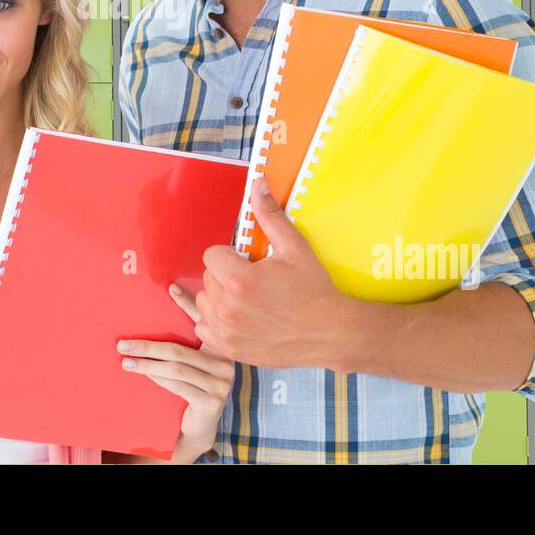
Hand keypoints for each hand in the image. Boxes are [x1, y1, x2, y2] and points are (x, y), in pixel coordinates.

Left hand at [117, 284, 234, 462]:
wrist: (199, 427)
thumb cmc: (191, 389)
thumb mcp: (189, 364)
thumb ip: (182, 344)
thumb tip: (156, 315)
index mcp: (221, 348)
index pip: (202, 321)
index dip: (188, 304)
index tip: (170, 288)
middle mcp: (225, 364)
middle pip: (179, 349)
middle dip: (148, 346)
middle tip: (123, 344)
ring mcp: (220, 384)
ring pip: (176, 368)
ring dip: (147, 364)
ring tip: (126, 361)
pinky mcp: (211, 402)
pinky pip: (178, 385)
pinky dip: (158, 379)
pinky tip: (144, 374)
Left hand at [196, 177, 362, 371]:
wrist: (330, 333)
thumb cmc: (314, 289)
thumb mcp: (295, 248)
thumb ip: (270, 216)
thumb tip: (258, 184)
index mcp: (239, 280)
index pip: (211, 254)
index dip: (230, 255)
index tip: (249, 262)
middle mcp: (228, 308)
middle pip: (208, 277)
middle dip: (226, 274)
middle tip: (254, 281)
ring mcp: (227, 332)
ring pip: (205, 302)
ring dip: (220, 297)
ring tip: (248, 300)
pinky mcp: (230, 350)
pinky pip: (205, 328)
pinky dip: (217, 322)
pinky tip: (241, 318)